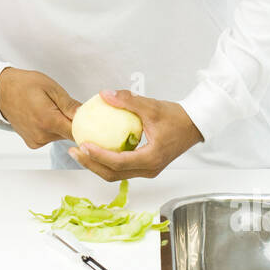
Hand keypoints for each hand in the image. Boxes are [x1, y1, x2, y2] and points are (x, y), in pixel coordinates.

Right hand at [0, 67, 82, 149]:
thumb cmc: (24, 85)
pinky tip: (44, 116)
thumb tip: (85, 114)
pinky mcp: (32, 143)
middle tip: (68, 106)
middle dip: (73, 123)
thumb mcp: (51, 88)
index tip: (92, 120)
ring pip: (60, 136)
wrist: (0, 91)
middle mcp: (42, 135)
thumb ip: (69, 104)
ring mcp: (36, 141)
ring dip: (62, 125)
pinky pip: (50, 137)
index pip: (77, 132)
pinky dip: (52, 129)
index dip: (87, 127)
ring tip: (52, 109)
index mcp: (48, 120)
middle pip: (69, 134)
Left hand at [68, 89, 203, 180]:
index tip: (83, 144)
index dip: (98, 156)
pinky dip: (106, 161)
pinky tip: (96, 148)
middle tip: (74, 150)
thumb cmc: (177, 117)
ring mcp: (147, 170)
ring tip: (80, 151)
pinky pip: (122, 168)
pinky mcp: (146, 166)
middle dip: (90, 164)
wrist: (195, 124)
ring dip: (96, 165)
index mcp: (151, 159)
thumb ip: (128, 101)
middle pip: (113, 174)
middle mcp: (149, 169)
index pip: (118, 162)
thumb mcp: (151, 106)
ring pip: (116, 174)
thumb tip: (104, 95)